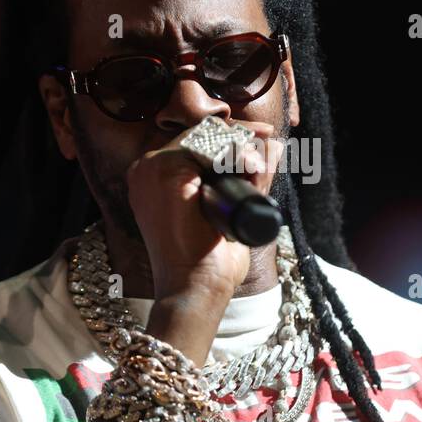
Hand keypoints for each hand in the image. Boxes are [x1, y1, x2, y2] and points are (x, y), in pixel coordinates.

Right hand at [125, 117, 277, 303]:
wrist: (196, 288)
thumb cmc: (208, 260)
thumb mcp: (233, 211)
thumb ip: (251, 179)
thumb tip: (274, 147)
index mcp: (155, 179)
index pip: (194, 141)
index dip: (231, 135)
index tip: (263, 137)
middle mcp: (146, 170)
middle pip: (199, 134)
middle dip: (240, 135)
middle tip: (267, 140)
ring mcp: (151, 170)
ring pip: (203, 136)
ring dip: (239, 144)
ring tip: (259, 165)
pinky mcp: (163, 174)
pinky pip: (203, 146)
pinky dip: (231, 150)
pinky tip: (250, 166)